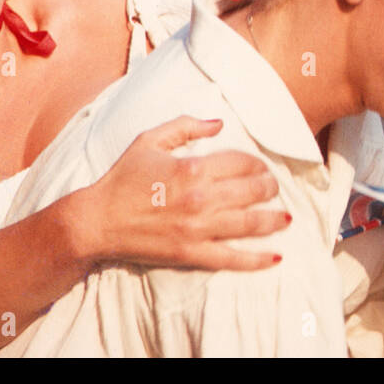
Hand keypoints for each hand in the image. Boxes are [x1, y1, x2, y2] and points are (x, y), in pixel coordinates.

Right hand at [74, 116, 288, 270]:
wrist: (98, 220)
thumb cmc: (122, 178)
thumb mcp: (149, 140)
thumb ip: (185, 126)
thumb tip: (219, 123)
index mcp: (192, 168)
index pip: (241, 162)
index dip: (257, 163)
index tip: (260, 167)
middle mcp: (200, 198)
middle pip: (253, 191)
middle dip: (270, 188)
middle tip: (273, 188)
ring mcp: (198, 229)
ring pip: (250, 224)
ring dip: (274, 219)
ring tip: (286, 217)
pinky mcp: (192, 253)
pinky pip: (233, 258)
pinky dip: (258, 259)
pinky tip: (276, 256)